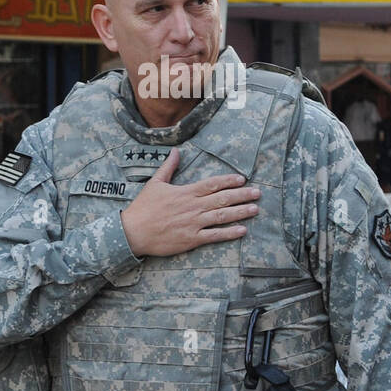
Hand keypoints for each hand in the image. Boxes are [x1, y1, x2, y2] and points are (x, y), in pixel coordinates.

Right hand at [120, 148, 258, 257]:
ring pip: (222, 216)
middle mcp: (193, 207)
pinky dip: (229, 233)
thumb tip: (176, 151)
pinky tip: (242, 231)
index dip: (228, 181)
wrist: (133, 231)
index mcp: (186, 192)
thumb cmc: (143, 207)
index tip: (242, 179)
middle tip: (258, 193)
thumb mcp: (155, 183)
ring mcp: (193, 223)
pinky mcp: (191, 239)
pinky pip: (214, 236)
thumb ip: (168, 167)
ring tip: (255, 209)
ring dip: (240, 212)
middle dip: (242, 195)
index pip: (212, 184)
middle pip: (222, 199)